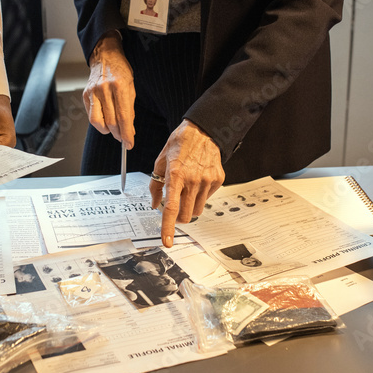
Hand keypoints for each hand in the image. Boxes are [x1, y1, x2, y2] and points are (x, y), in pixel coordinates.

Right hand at [83, 33, 134, 147]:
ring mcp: (92, 92)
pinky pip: (91, 115)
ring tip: (114, 130)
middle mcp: (104, 89)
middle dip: (118, 134)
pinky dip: (99, 122)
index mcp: (119, 86)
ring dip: (107, 131)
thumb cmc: (121, 71)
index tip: (129, 144)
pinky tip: (105, 120)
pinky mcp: (85, 95)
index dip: (127, 134)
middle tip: (123, 138)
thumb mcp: (131, 87)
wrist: (105, 57)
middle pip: (111, 122)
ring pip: (97, 122)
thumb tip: (129, 130)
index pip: (123, 117)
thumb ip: (130, 109)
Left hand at [149, 120, 224, 246]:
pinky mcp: (218, 180)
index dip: (168, 227)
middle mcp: (192, 179)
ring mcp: (207, 181)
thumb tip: (154, 204)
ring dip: (189, 207)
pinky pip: (207, 198)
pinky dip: (200, 196)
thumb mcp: (160, 161)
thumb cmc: (179, 144)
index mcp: (175, 175)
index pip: (170, 207)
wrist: (203, 131)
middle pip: (185, 215)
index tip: (167, 241)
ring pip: (197, 210)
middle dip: (178, 217)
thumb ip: (156, 185)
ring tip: (187, 190)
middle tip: (174, 207)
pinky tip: (197, 180)